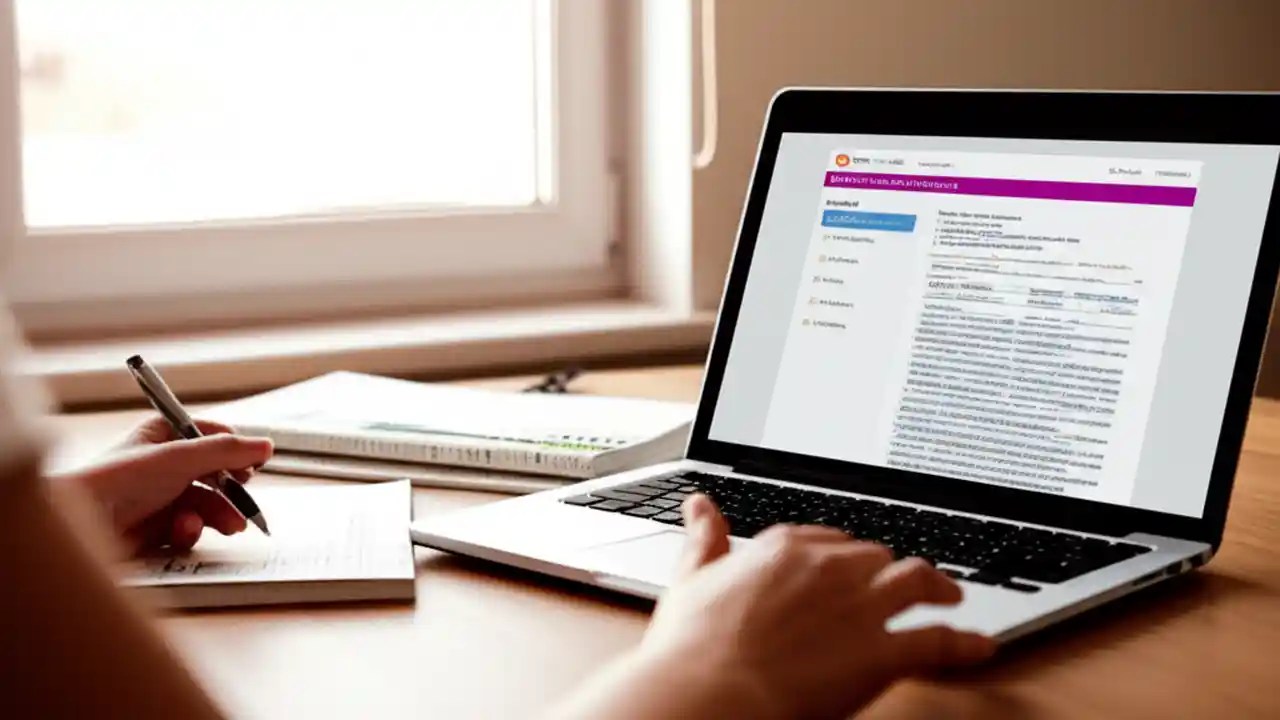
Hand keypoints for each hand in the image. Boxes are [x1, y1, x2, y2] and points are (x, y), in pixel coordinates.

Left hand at [59, 416, 273, 553]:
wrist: (80, 525)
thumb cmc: (117, 481)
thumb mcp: (180, 457)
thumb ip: (227, 451)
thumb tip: (266, 445)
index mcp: (165, 435)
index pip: (214, 437)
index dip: (235, 452)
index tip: (253, 466)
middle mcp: (164, 464)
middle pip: (216, 475)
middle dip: (231, 491)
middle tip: (245, 504)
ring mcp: (162, 496)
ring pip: (208, 504)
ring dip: (217, 515)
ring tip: (227, 526)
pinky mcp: (158, 526)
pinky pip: (191, 527)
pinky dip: (191, 531)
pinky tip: (181, 531)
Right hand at [639, 495, 994, 718]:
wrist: (709, 690)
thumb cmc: (693, 645)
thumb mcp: (692, 579)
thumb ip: (704, 539)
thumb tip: (699, 505)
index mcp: (786, 548)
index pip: (828, 538)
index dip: (842, 553)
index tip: (846, 563)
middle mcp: (830, 568)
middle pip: (876, 556)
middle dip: (888, 568)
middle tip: (896, 583)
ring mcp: (860, 608)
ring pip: (916, 580)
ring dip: (938, 586)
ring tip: (951, 596)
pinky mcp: (881, 653)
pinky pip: (938, 641)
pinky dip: (965, 642)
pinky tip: (980, 645)